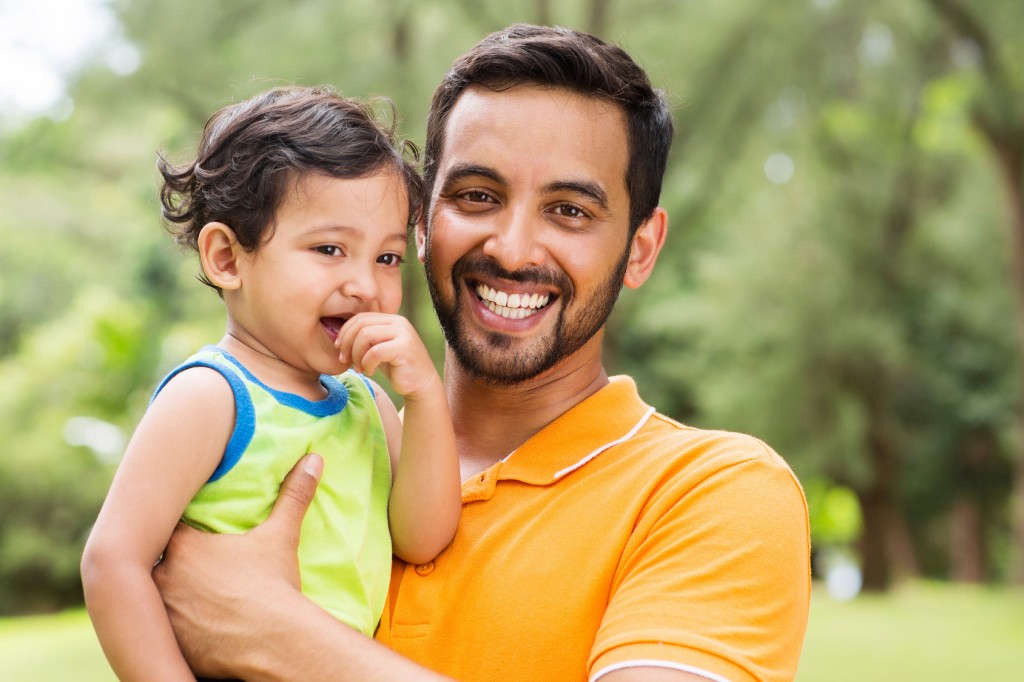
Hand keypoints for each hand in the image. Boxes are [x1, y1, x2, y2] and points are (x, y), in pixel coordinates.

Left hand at [152, 454, 322, 677]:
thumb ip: (293, 495)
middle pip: (152, 564)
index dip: (176, 533)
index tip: (190, 536)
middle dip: (168, 567)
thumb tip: (314, 459)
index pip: (164, 528)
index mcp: (185, 546)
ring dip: (166, 598)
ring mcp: (162, 614)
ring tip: (190, 602)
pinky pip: (162, 635)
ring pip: (153, 600)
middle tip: (192, 574)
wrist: (274, 642)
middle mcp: (163, 577)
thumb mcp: (282, 537)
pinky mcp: (169, 645)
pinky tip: (193, 629)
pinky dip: (174, 631)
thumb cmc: (274, 586)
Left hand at [335, 313, 441, 399]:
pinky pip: (375, 352)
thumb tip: (339, 336)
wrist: (421, 385)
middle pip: (361, 325)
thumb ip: (366, 339)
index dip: (345, 332)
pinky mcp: (405, 347)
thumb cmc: (397, 368)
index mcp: (391, 319)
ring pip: (366, 336)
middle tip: (344, 360)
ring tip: (359, 368)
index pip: (360, 317)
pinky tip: (369, 372)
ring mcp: (403, 333)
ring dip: (356, 354)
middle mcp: (399, 322)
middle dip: (347, 343)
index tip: (339, 349)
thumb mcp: (379, 349)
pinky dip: (367, 363)